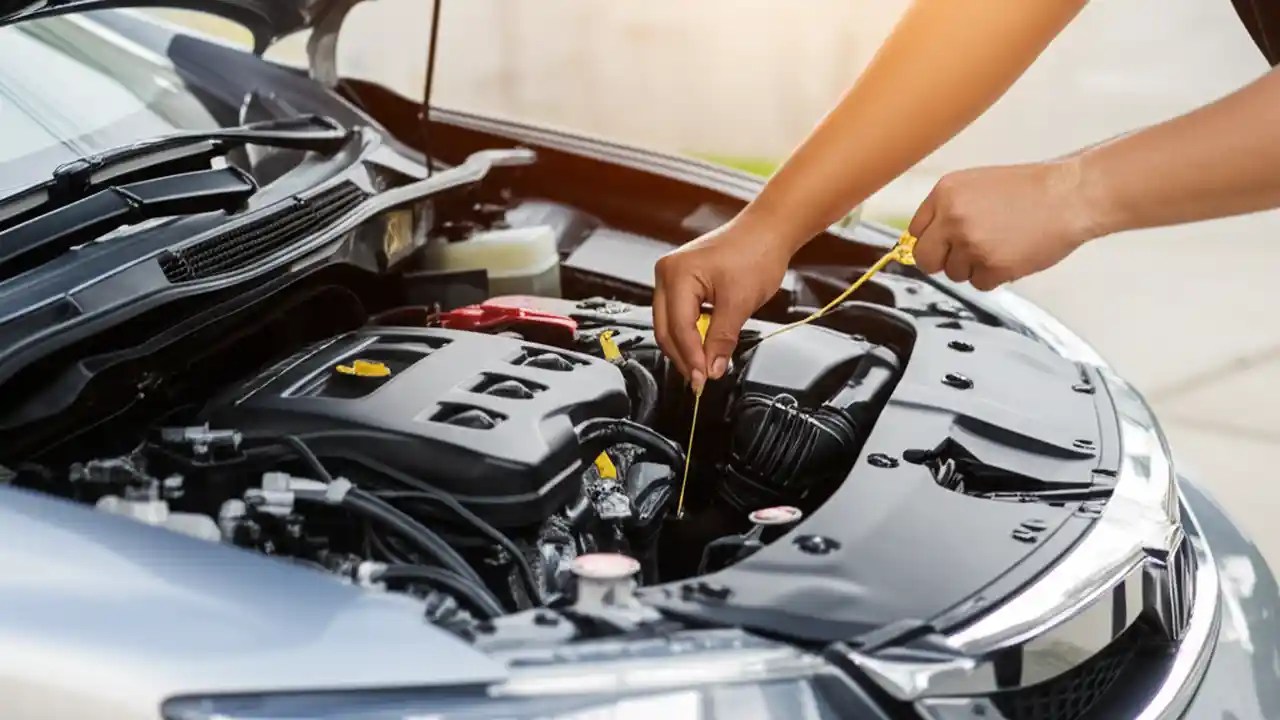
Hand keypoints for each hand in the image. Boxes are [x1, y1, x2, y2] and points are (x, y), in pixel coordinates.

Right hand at [654, 216, 791, 392]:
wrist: (768, 231)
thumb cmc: (756, 252)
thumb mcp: (740, 302)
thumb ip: (722, 339)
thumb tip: (713, 368)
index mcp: (676, 275)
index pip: (679, 328)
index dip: (691, 358)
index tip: (703, 380)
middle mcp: (667, 273)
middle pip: (666, 329)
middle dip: (684, 356)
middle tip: (701, 380)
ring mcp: (672, 276)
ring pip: (670, 324)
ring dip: (686, 346)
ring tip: (704, 366)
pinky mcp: (682, 281)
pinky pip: (679, 314)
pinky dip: (691, 333)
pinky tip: (704, 346)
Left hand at [909, 159, 1103, 289]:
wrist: (1069, 197)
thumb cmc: (1029, 190)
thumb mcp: (978, 185)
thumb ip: (948, 209)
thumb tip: (924, 239)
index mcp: (945, 193)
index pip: (915, 231)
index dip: (930, 241)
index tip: (942, 245)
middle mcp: (952, 218)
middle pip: (925, 259)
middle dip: (942, 261)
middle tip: (964, 255)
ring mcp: (971, 244)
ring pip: (955, 274)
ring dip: (974, 267)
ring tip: (1000, 244)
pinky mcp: (991, 266)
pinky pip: (979, 284)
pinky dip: (994, 276)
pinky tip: (1011, 254)